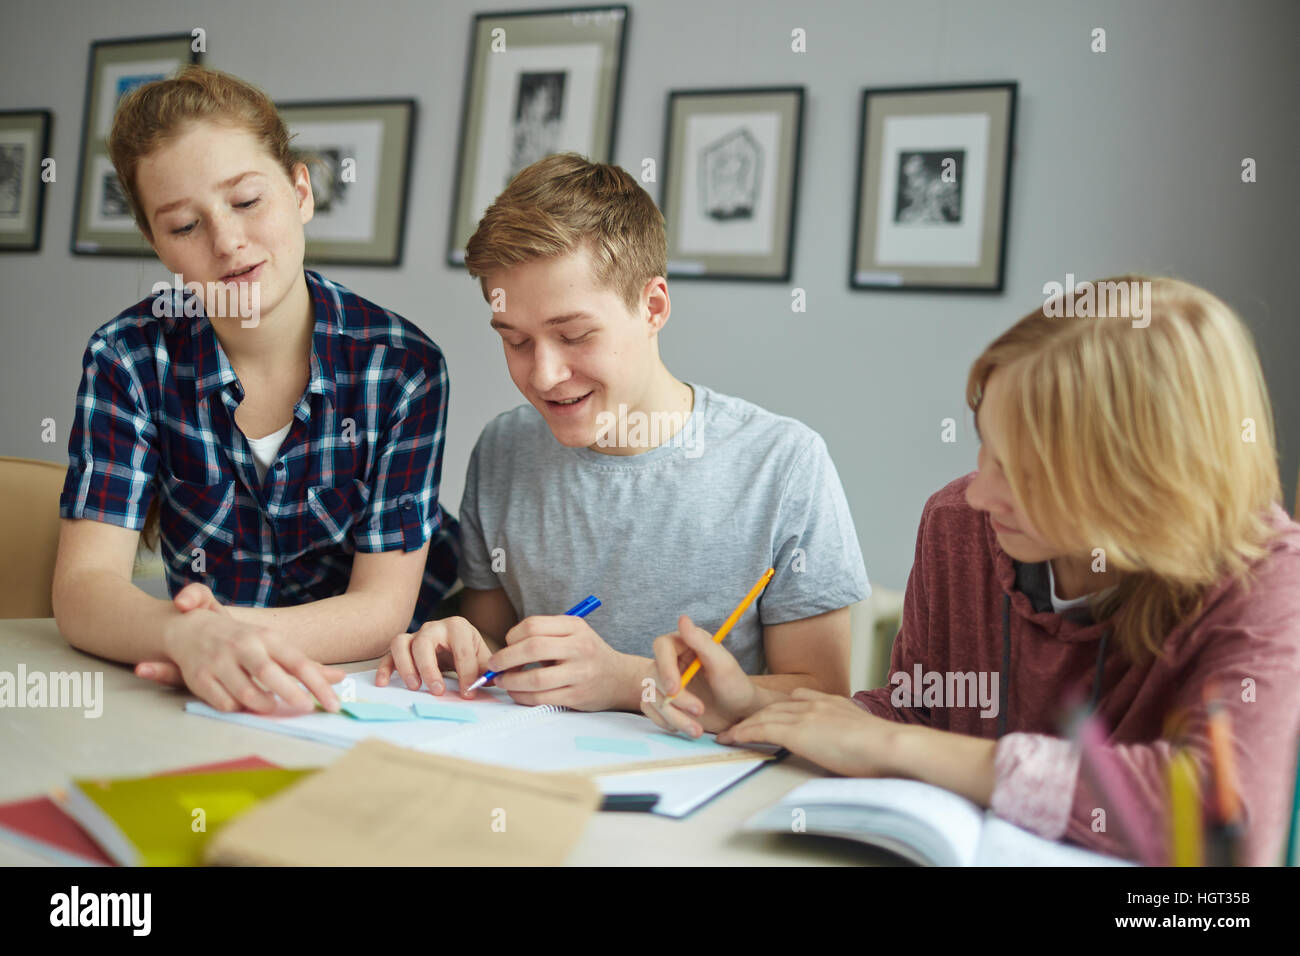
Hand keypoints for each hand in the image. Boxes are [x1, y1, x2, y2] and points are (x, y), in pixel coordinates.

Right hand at [141, 583, 343, 713]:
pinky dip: (238, 709)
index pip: (299, 662)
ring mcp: (220, 662)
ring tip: (273, 708)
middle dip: (292, 695)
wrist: (189, 627)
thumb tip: (340, 677)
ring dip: (264, 706)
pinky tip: (244, 706)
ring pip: (247, 693)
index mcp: (267, 637)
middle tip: (307, 709)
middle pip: (271, 674)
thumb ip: (305, 663)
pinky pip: (224, 703)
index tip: (334, 705)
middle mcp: (244, 646)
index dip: (318, 685)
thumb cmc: (241, 639)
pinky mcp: (200, 678)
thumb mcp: (274, 643)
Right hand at [374, 616, 492, 696]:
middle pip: (424, 643)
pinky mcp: (403, 648)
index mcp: (458, 627)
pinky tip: (384, 683)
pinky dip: (384, 668)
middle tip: (437, 691)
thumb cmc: (468, 650)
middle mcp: (434, 627)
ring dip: (405, 666)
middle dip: (429, 668)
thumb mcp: (482, 656)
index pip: (461, 650)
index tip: (468, 693)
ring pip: (401, 643)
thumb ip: (487, 669)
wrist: (456, 641)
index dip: (466, 674)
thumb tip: (493, 681)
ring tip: (414, 686)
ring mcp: (416, 636)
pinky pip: (388, 655)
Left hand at [486, 615, 632, 710]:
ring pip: (535, 678)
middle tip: (493, 666)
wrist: (621, 678)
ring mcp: (580, 673)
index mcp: (575, 626)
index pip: (534, 625)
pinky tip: (517, 693)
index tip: (506, 645)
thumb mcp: (574, 634)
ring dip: (511, 681)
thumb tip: (506, 649)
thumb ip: (545, 635)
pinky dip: (522, 697)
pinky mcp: (578, 696)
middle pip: (532, 648)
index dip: (512, 636)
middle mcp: (579, 647)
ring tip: (502, 681)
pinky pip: (542, 698)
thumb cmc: (588, 654)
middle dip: (505, 658)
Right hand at [641, 614, 761, 735]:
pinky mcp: (662, 701)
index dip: (665, 667)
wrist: (739, 714)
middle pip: (654, 676)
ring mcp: (664, 682)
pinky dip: (667, 723)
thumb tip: (682, 619)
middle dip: (676, 699)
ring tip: (697, 730)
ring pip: (652, 697)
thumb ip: (701, 642)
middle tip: (699, 710)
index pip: (661, 647)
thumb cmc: (735, 686)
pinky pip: (651, 711)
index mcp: (684, 644)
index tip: (675, 688)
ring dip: (674, 716)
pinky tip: (687, 727)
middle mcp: (671, 661)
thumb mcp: (723, 664)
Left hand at [717, 687, 901, 776]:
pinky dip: (743, 733)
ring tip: (727, 734)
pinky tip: (732, 738)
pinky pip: (762, 730)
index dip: (778, 707)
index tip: (767, 714)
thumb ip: (849, 735)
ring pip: (764, 716)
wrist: (890, 746)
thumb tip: (848, 750)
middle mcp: (817, 703)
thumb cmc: (885, 750)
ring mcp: (806, 715)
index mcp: (833, 702)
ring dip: (742, 725)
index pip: (797, 698)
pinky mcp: (798, 731)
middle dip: (754, 714)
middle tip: (738, 723)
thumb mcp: (864, 735)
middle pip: (775, 706)